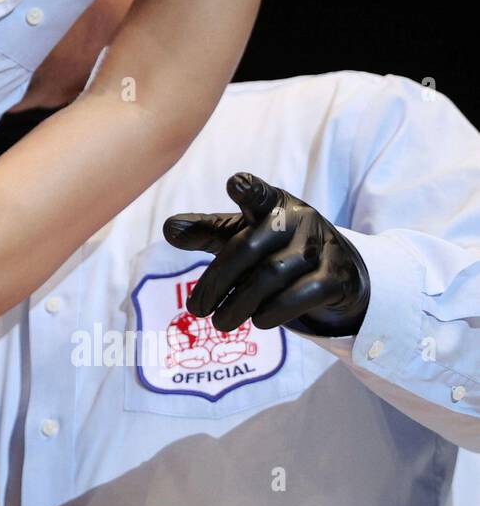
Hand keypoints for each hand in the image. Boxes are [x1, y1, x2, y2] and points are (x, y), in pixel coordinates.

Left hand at [162, 171, 369, 336]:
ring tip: (219, 323)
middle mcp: (298, 219)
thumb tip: (169, 229)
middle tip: (196, 310)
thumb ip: (205, 232)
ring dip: (240, 303)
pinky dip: (276, 311)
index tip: (236, 182)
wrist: (335, 272)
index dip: (248, 188)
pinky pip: (303, 294)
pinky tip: (259, 321)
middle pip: (248, 248)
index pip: (258, 193)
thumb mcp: (240, 236)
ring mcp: (320, 246)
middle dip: (217, 282)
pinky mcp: (336, 275)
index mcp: (271, 203)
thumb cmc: (274, 248)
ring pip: (272, 275)